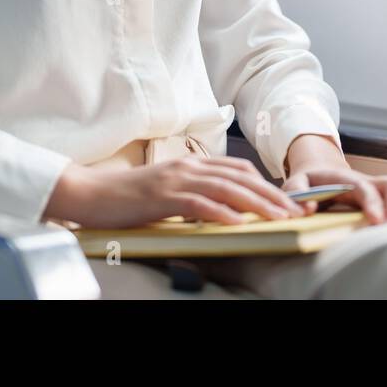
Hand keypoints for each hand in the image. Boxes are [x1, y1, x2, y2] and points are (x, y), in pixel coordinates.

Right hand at [43, 156, 307, 227]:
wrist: (89, 193)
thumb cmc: (126, 197)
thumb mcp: (166, 191)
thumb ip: (193, 194)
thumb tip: (222, 210)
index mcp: (190, 164)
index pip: (238, 168)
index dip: (266, 182)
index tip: (287, 199)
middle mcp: (187, 166)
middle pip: (241, 177)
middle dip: (272, 194)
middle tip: (296, 210)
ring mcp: (175, 179)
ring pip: (227, 188)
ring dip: (258, 203)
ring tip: (279, 217)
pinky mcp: (162, 197)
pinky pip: (199, 203)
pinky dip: (222, 213)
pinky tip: (239, 223)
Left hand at [281, 164, 386, 223]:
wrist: (322, 174)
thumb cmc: (310, 184)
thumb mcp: (295, 183)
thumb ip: (295, 191)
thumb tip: (306, 209)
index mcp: (347, 181)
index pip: (365, 187)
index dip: (374, 202)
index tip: (376, 220)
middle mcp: (370, 185)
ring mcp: (382, 194)